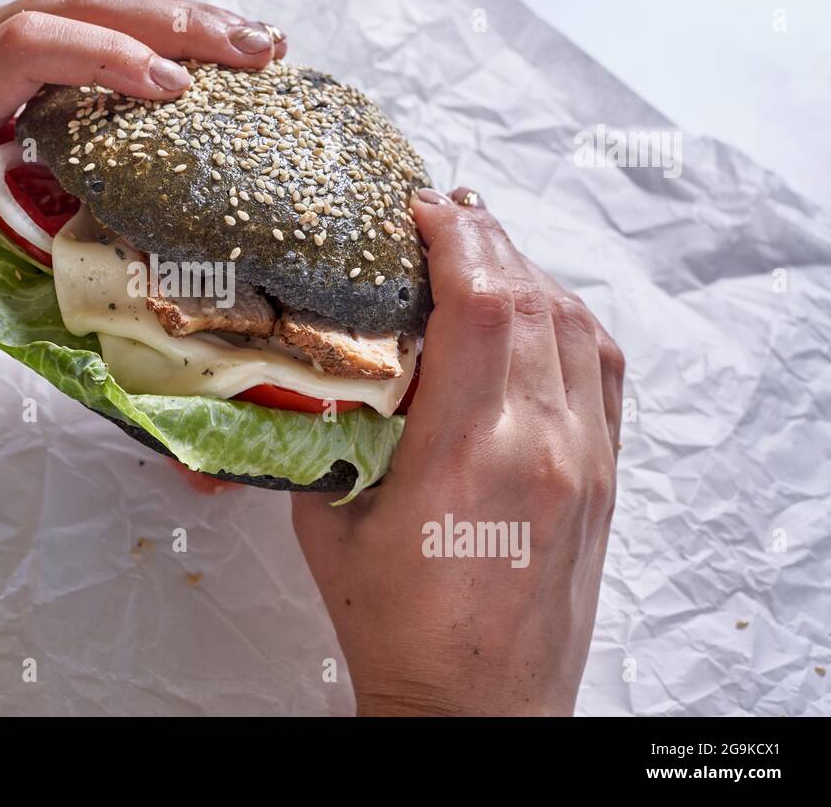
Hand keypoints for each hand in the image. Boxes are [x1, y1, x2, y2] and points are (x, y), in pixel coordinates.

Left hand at [0, 0, 287, 292]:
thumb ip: (35, 255)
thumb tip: (137, 278)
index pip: (32, 48)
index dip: (109, 59)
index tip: (178, 92)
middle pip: (79, 4)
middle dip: (178, 23)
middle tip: (259, 51)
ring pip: (92, 0)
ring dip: (179, 16)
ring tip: (256, 41)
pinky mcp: (7, 40)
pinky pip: (87, 16)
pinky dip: (151, 28)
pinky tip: (204, 48)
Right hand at [291, 187, 624, 715]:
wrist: (476, 712)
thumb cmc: (397, 628)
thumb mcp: (331, 518)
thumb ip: (328, 429)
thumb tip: (313, 361)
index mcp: (472, 454)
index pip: (485, 302)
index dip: (456, 238)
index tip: (420, 209)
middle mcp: (547, 447)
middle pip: (536, 298)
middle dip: (487, 241)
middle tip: (439, 218)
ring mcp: (589, 461)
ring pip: (579, 325)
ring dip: (530, 274)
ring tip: (482, 252)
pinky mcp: (607, 478)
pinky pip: (603, 370)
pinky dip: (567, 321)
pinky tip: (531, 312)